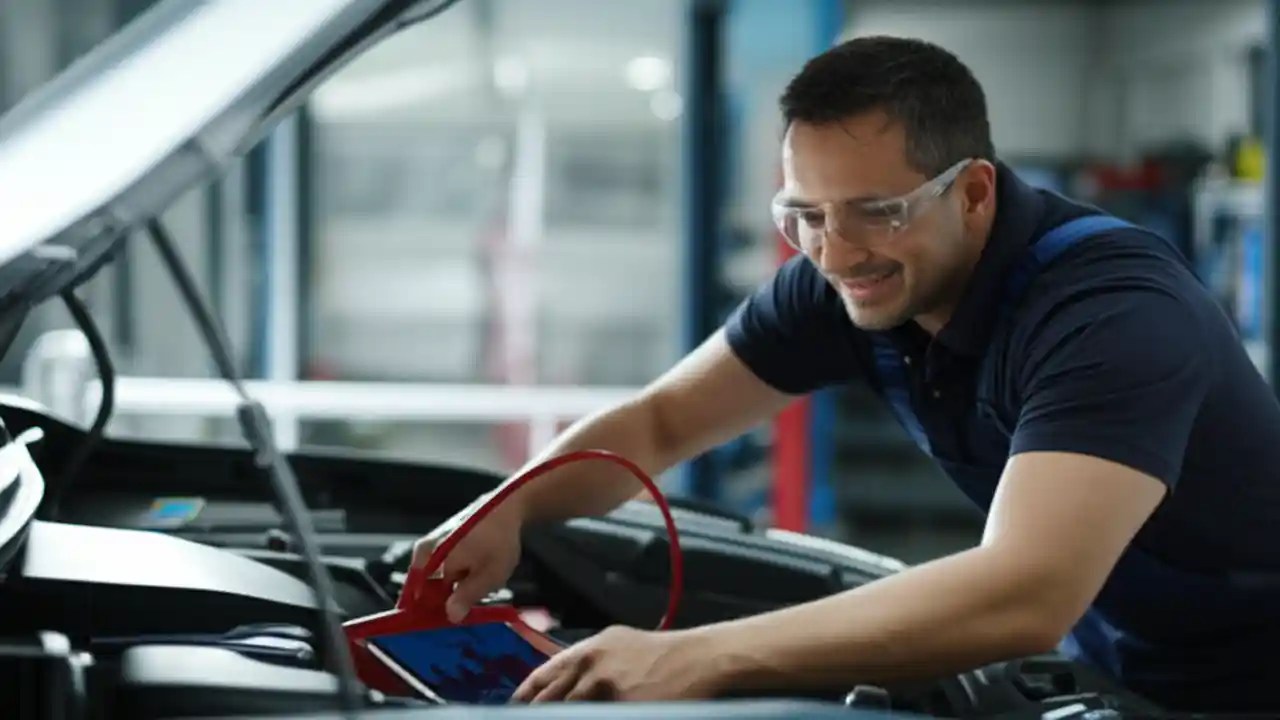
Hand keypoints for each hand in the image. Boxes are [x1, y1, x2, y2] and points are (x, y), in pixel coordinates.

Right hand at [405, 490, 523, 622]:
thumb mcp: (490, 574)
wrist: (506, 507)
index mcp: (431, 559)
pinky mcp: (440, 544)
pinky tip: (470, 583)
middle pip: (423, 590)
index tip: (437, 630)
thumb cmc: (499, 540)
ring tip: (470, 597)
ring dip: (448, 593)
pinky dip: (451, 580)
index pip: (417, 598)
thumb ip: (467, 596)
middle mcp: (424, 552)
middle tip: (458, 616)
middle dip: (438, 605)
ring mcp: (430, 546)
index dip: (425, 616)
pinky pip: (439, 570)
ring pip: (433, 581)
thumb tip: (449, 616)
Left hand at [512, 626, 723, 702]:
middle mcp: (591, 664)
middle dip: (535, 710)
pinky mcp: (622, 704)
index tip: (513, 706)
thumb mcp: (621, 644)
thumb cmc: (664, 653)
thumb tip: (567, 681)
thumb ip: (591, 660)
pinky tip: (588, 718)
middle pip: (549, 696)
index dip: (525, 693)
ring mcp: (604, 686)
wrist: (698, 658)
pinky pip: (593, 716)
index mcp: (589, 648)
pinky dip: (585, 718)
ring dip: (559, 714)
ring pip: (568, 708)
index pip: (544, 673)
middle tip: (520, 719)